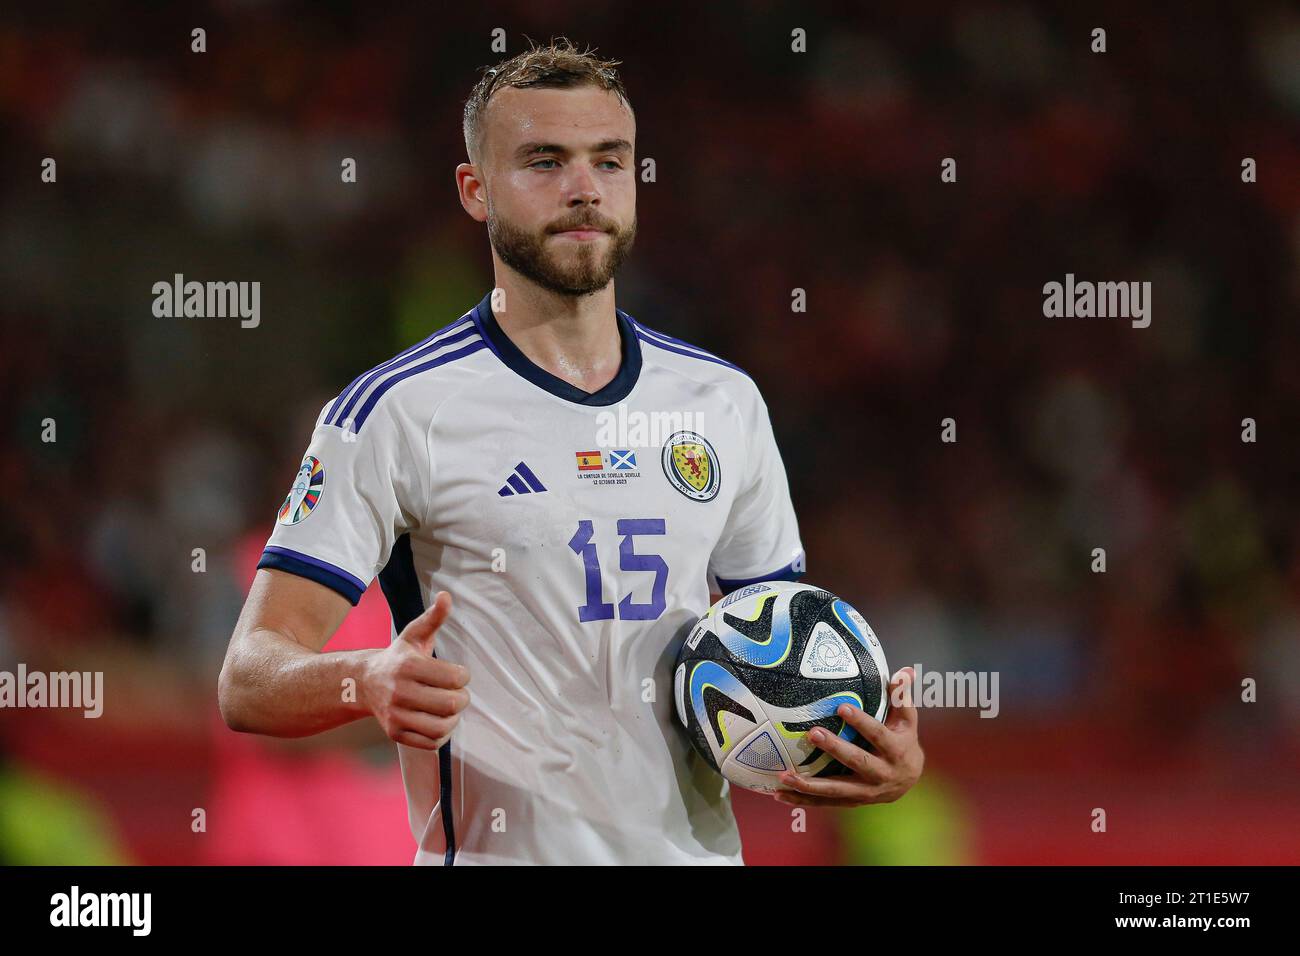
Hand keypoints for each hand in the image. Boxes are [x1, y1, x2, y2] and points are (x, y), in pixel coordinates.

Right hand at [360, 591, 469, 749]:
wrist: (364, 683)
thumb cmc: (399, 658)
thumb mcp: (414, 635)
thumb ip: (433, 618)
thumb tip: (446, 596)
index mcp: (408, 666)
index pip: (454, 677)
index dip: (463, 676)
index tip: (457, 674)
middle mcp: (399, 692)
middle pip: (450, 704)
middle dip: (462, 698)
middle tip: (458, 693)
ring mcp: (396, 715)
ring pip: (442, 726)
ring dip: (454, 718)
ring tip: (450, 708)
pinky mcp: (395, 733)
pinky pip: (431, 742)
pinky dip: (442, 734)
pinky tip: (439, 720)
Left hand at [773, 666, 923, 806]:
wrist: (908, 781)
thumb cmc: (903, 740)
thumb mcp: (907, 719)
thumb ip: (901, 696)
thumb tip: (903, 670)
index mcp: (896, 751)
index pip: (878, 734)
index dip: (861, 722)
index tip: (842, 707)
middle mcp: (882, 774)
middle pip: (857, 761)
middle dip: (835, 749)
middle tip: (812, 733)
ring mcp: (866, 792)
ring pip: (836, 790)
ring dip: (809, 785)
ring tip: (784, 775)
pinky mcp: (851, 802)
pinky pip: (825, 803)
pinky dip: (802, 800)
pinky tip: (779, 794)